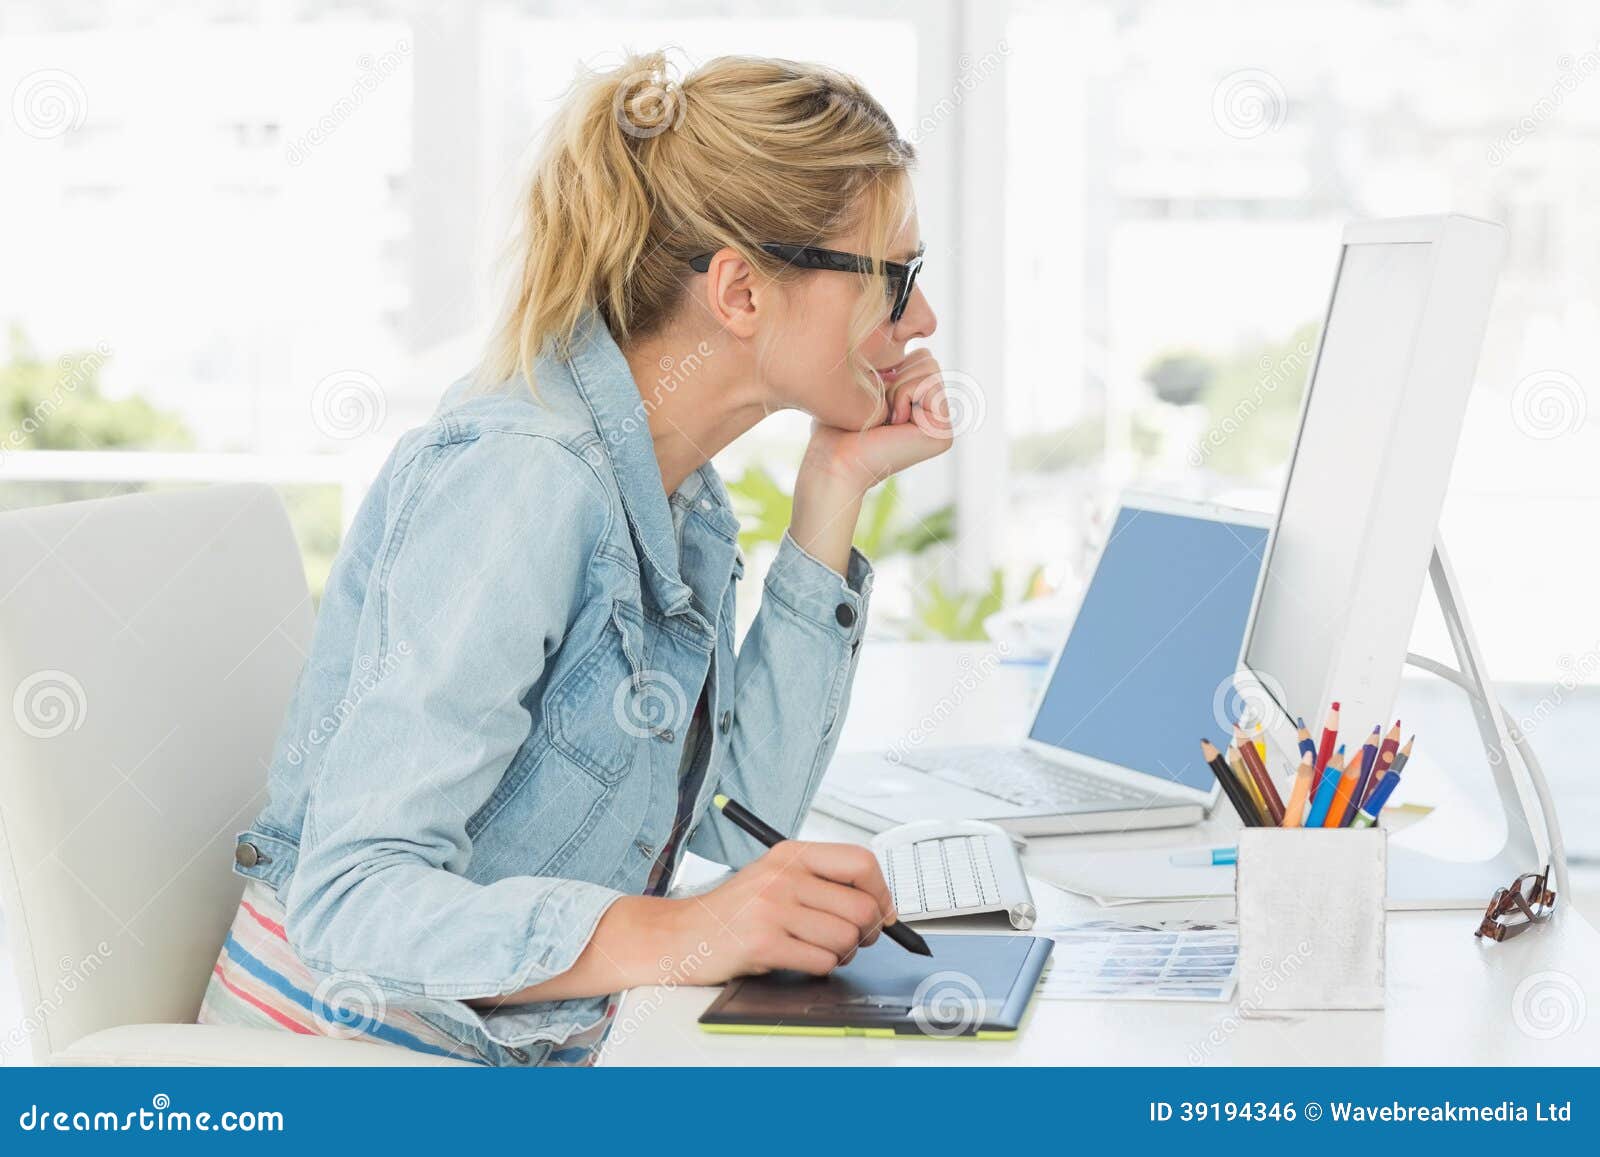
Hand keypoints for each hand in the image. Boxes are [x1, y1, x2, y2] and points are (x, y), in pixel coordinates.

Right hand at [658, 841, 897, 982]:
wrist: (680, 936)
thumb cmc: (733, 912)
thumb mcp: (775, 878)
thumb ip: (822, 882)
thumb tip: (881, 905)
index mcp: (790, 853)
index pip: (861, 863)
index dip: (882, 892)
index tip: (884, 913)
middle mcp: (782, 875)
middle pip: (862, 907)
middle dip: (866, 933)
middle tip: (851, 941)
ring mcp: (772, 908)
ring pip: (845, 938)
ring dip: (841, 954)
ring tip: (816, 950)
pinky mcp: (763, 943)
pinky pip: (822, 962)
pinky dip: (820, 968)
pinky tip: (798, 960)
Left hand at [801, 349, 956, 495]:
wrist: (834, 458)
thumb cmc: (838, 424)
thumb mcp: (866, 384)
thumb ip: (890, 365)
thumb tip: (908, 335)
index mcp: (922, 404)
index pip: (920, 356)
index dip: (892, 369)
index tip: (875, 400)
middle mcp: (936, 416)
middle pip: (928, 359)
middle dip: (897, 377)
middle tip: (880, 410)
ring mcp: (943, 426)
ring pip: (930, 368)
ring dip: (898, 388)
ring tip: (885, 418)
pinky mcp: (942, 434)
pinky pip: (929, 384)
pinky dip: (903, 396)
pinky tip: (892, 425)